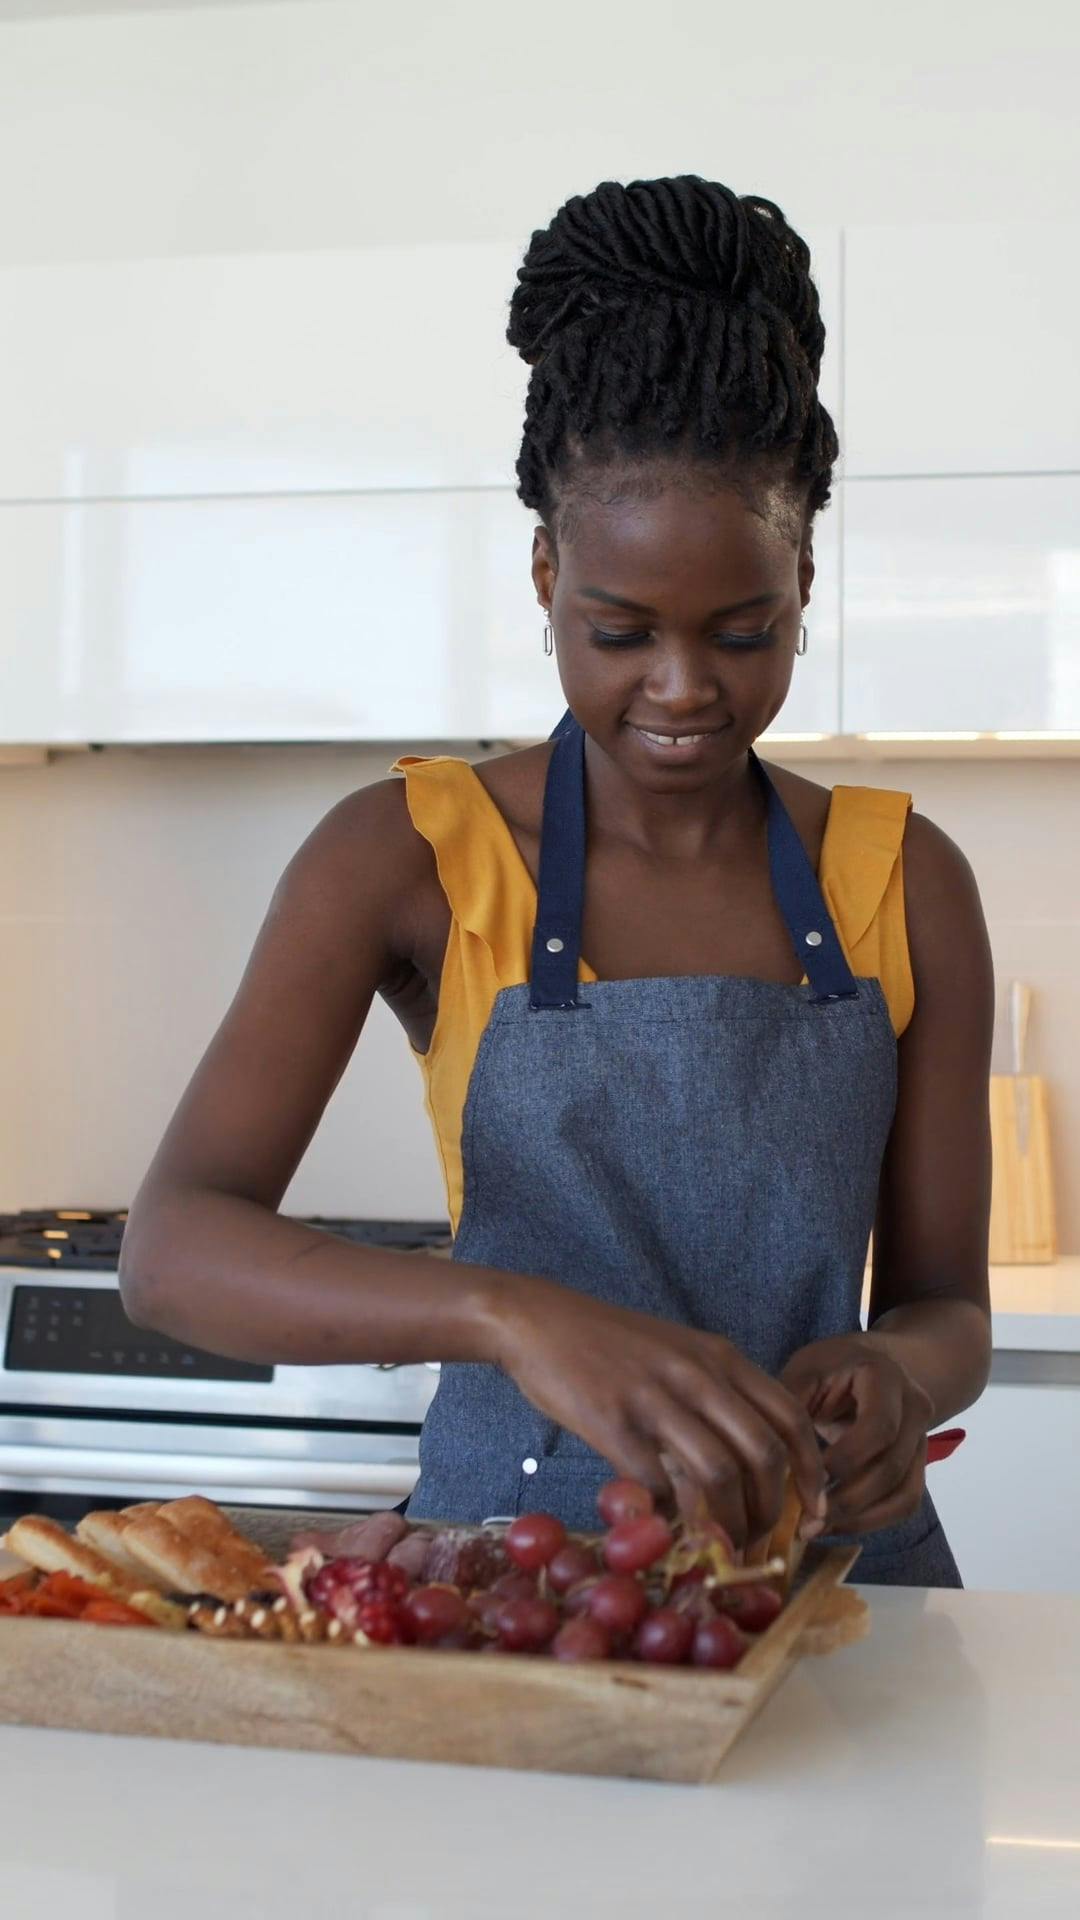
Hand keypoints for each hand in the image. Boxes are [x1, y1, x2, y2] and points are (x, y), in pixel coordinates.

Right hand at [489, 1281, 827, 1548]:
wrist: (540, 1321)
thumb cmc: (612, 1343)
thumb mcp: (680, 1352)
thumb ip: (717, 1394)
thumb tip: (753, 1461)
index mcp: (720, 1357)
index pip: (790, 1417)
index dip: (811, 1471)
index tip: (813, 1509)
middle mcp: (697, 1375)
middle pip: (763, 1453)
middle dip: (772, 1509)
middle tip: (762, 1539)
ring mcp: (656, 1398)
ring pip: (718, 1473)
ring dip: (729, 1522)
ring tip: (723, 1546)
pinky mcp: (613, 1423)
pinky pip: (657, 1483)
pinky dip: (670, 1516)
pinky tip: (666, 1527)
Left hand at [780, 1334, 933, 1536]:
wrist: (868, 1364)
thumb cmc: (828, 1368)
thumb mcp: (804, 1372)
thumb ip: (790, 1408)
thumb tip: (768, 1459)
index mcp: (885, 1377)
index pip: (878, 1428)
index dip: (845, 1460)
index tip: (805, 1480)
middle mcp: (914, 1407)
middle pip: (891, 1467)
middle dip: (846, 1500)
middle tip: (805, 1522)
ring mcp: (922, 1438)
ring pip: (903, 1493)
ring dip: (858, 1519)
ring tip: (815, 1530)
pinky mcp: (917, 1464)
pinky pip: (905, 1503)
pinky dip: (872, 1521)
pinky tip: (835, 1525)